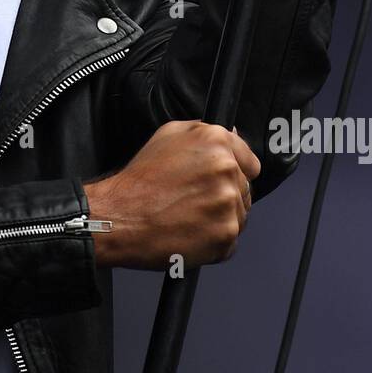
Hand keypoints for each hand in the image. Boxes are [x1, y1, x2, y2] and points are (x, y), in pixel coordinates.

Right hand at [84, 120, 259, 270]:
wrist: (120, 217)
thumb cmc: (140, 181)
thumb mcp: (169, 135)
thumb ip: (205, 131)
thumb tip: (232, 135)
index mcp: (217, 142)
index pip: (251, 162)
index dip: (235, 172)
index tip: (217, 181)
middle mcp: (227, 171)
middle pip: (244, 190)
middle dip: (223, 196)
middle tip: (193, 199)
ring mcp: (228, 205)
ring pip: (239, 216)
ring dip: (219, 219)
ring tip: (188, 216)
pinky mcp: (225, 236)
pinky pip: (230, 241)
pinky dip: (213, 241)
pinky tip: (190, 232)